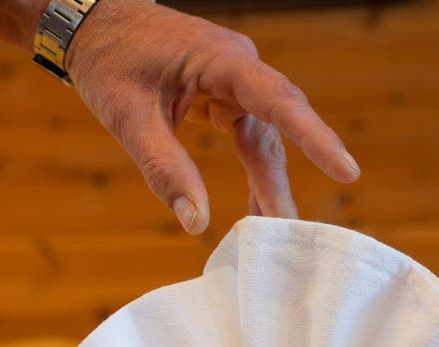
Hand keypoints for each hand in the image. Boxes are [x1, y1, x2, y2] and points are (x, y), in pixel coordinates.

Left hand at [65, 0, 360, 233]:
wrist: (93, 24)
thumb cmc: (109, 60)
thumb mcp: (129, 117)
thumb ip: (164, 169)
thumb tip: (197, 224)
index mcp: (220, 61)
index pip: (278, 101)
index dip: (314, 138)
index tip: (346, 171)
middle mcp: (238, 69)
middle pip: (276, 129)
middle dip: (280, 180)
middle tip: (287, 230)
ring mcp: (234, 83)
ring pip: (265, 140)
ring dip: (267, 184)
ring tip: (271, 230)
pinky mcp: (225, 96)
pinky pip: (249, 139)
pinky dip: (252, 173)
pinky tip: (255, 207)